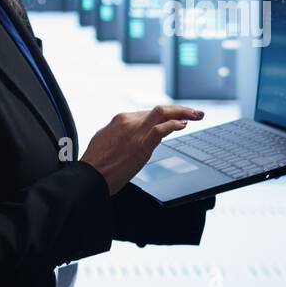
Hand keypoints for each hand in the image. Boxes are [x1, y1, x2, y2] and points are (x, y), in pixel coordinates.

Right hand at [80, 105, 203, 194]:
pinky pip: (162, 129)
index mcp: (119, 119)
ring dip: (183, 113)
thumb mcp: (104, 140)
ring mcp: (135, 132)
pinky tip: (183, 125)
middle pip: (159, 110)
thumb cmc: (95, 164)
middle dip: (179, 110)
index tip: (175, 118)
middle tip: (194, 112)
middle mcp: (128, 121)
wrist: (89, 176)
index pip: (148, 113)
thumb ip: (119, 134)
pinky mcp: (141, 144)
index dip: (165, 116)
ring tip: (196, 115)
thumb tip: (128, 135)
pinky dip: (175, 124)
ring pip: (163, 114)